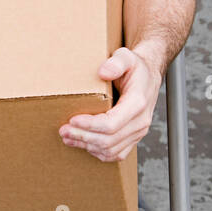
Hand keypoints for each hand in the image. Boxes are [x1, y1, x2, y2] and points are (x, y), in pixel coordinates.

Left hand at [58, 46, 161, 161]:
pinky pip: (116, 154)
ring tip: (68, 138)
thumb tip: (103, 72)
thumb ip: (116, 62)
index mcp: (138, 103)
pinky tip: (83, 144)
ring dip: (87, 146)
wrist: (148, 77)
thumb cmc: (136, 68)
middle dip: (83, 136)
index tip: (72, 120)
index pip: (111, 123)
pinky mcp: (133, 138)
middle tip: (63, 130)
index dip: (89, 125)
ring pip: (111, 150)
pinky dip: (98, 152)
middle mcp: (140, 121)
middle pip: (108, 140)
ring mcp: (138, 132)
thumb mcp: (126, 56)